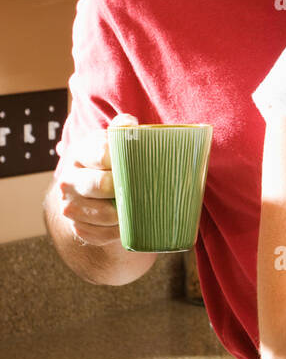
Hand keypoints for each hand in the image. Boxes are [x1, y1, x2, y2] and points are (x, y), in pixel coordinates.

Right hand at [57, 113, 136, 245]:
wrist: (97, 191)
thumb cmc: (114, 161)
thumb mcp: (116, 141)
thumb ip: (123, 129)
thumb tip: (129, 124)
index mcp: (80, 153)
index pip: (102, 153)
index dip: (124, 158)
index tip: (142, 161)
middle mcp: (68, 179)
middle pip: (100, 185)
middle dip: (125, 187)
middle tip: (145, 188)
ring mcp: (70, 205)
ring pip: (102, 214)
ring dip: (125, 214)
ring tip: (142, 207)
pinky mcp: (77, 228)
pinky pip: (101, 234)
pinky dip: (119, 232)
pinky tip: (129, 224)